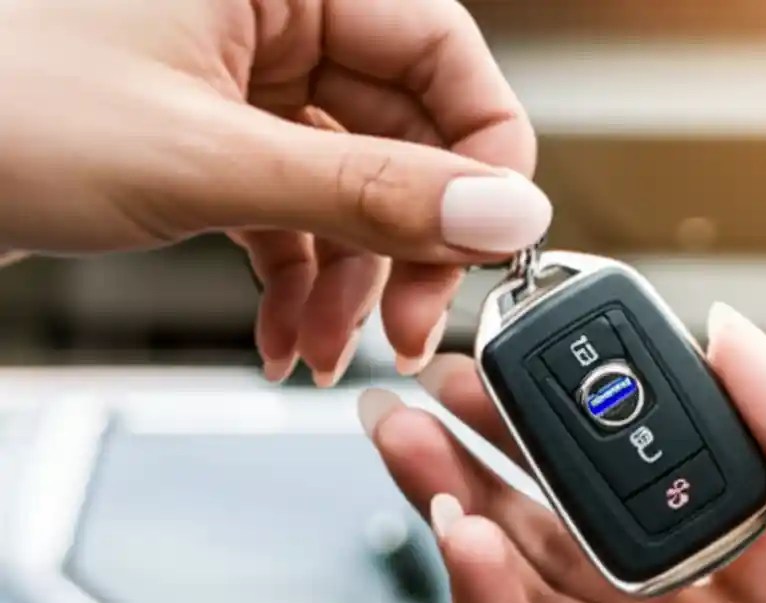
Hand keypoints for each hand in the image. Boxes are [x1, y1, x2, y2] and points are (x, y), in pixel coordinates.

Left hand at [0, 0, 549, 383]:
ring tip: (324, 349)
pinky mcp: (211, 141)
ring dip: (351, 281)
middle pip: (405, 135)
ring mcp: (242, 84)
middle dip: (406, 246)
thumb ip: (370, 190)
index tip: (490, 242)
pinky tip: (283, 334)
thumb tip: (502, 209)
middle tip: (407, 325)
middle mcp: (274, 19)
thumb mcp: (205, 158)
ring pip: (352, 188)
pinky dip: (297, 280)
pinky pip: (294, 213)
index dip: (483, 157)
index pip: (445, 54)